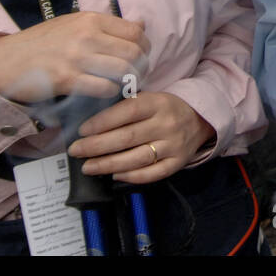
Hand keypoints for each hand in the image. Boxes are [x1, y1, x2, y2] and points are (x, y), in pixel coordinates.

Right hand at [0, 12, 148, 102]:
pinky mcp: (67, 80)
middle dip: (142, 67)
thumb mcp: (74, 24)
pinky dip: (111, 93)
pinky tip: (106, 92)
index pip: (134, 32)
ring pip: (124, 71)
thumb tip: (142, 24)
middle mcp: (87, 35)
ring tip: (125, 85)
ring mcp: (77, 58)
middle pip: (134, 52)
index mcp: (91, 19)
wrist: (6, 61)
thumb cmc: (42, 42)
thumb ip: (107, 26)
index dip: (145, 47)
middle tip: (137, 75)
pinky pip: (104, 88)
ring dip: (130, 82)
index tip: (141, 57)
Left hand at [66, 91, 214, 183]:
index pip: (126, 112)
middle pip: (127, 138)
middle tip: (76, 151)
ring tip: (88, 167)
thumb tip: (91, 124)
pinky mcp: (178, 162)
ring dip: (108, 164)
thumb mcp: (150, 98)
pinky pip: (152, 174)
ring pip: (137, 158)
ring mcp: (173, 145)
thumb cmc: (164, 108)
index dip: (101, 122)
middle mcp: (166, 124)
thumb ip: (126, 107)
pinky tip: (114, 175)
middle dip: (96, 146)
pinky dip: (131, 176)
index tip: (82, 131)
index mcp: (158, 103)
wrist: (199, 119)